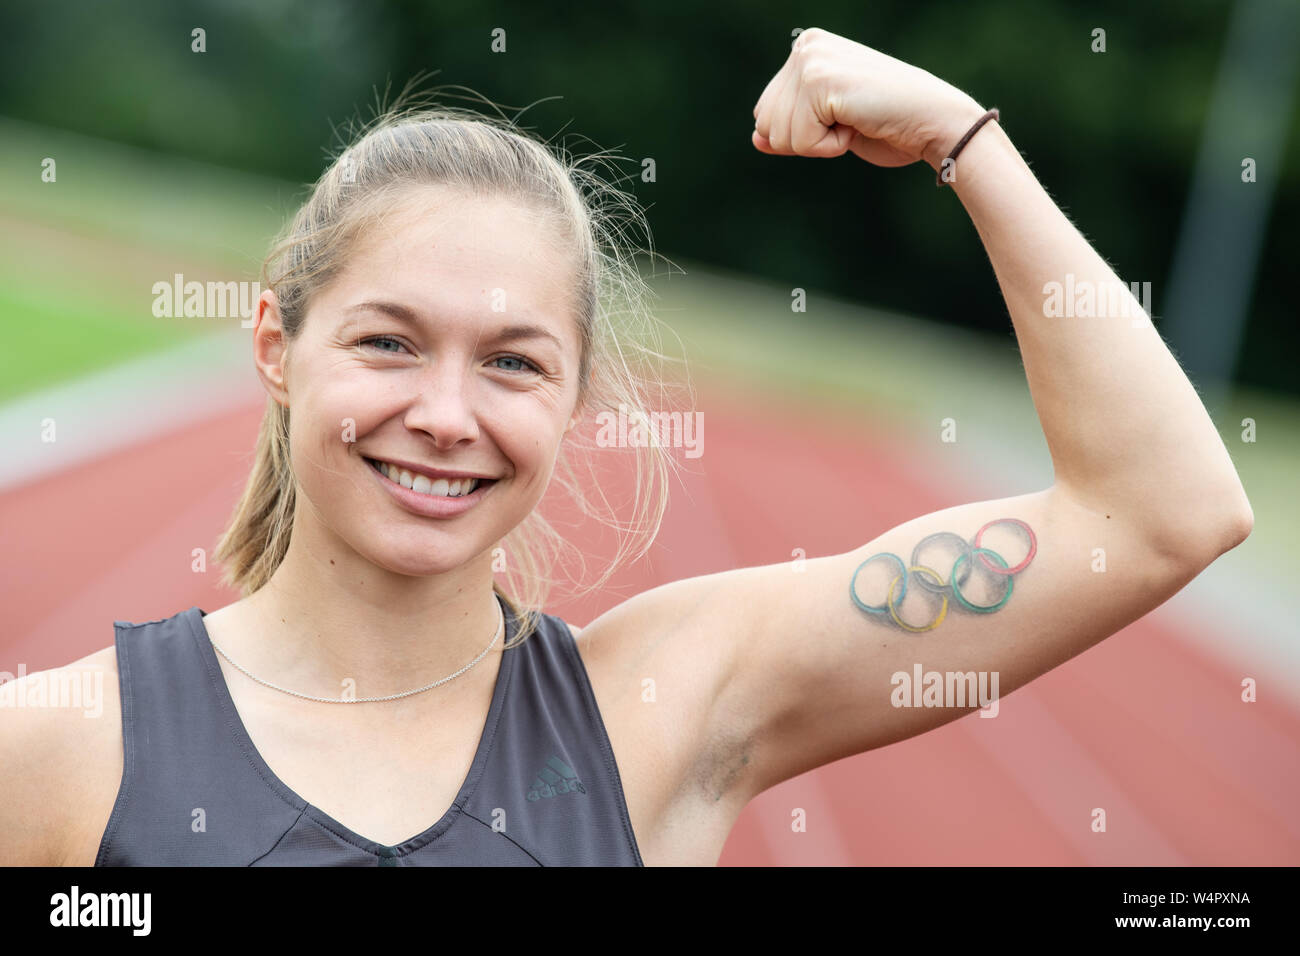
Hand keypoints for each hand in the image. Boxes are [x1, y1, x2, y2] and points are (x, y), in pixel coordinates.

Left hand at [751, 28, 986, 169]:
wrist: (933, 122)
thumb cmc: (888, 124)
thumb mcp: (828, 126)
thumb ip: (790, 127)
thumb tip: (755, 139)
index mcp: (805, 49)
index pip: (764, 113)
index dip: (801, 133)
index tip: (842, 117)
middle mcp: (805, 47)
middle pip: (765, 124)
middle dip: (805, 139)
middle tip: (849, 120)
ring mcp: (811, 60)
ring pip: (780, 136)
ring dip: (819, 143)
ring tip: (856, 119)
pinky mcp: (819, 80)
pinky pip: (801, 141)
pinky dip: (830, 146)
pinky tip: (858, 123)